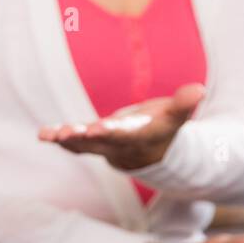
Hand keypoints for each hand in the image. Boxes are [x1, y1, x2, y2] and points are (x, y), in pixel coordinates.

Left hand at [38, 82, 205, 170]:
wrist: (151, 152)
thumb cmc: (164, 128)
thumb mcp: (175, 116)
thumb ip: (184, 104)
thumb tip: (200, 90)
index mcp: (138, 136)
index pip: (124, 135)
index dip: (112, 132)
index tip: (100, 128)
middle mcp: (117, 144)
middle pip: (98, 142)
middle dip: (83, 137)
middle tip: (67, 133)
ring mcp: (102, 146)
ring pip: (81, 145)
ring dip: (65, 139)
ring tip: (48, 136)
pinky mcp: (90, 142)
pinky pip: (73, 144)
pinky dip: (58, 139)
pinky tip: (43, 134)